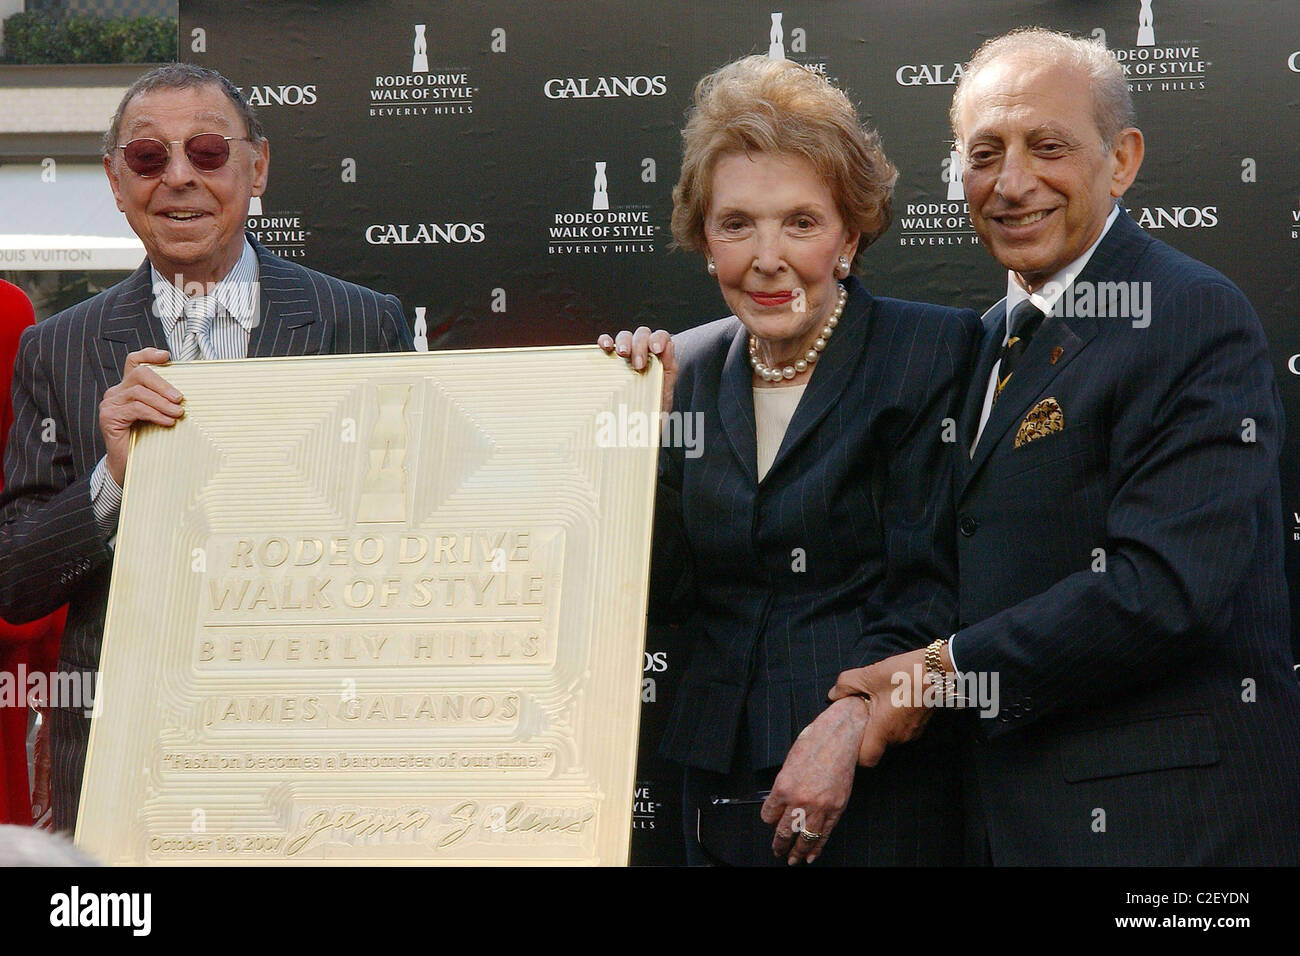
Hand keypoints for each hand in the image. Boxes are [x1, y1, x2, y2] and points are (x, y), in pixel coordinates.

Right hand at [98, 347, 183, 484]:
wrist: (127, 464)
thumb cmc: (145, 439)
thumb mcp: (158, 415)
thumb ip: (165, 401)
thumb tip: (186, 395)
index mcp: (128, 387)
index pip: (135, 362)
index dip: (149, 354)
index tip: (167, 356)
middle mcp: (116, 392)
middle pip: (140, 374)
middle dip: (163, 384)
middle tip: (180, 399)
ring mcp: (110, 404)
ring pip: (139, 392)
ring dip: (162, 403)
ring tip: (177, 413)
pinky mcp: (110, 417)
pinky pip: (136, 409)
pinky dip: (155, 414)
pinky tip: (167, 422)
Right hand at [596, 326, 675, 413]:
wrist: (635, 430)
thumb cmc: (653, 410)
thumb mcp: (665, 393)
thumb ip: (669, 370)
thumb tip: (670, 346)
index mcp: (660, 358)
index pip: (661, 337)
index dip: (659, 339)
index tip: (656, 350)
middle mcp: (643, 352)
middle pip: (642, 335)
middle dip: (640, 345)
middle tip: (638, 364)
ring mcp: (626, 355)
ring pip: (625, 336)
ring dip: (624, 342)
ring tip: (622, 354)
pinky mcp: (610, 360)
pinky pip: (606, 344)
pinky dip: (605, 341)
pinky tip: (606, 347)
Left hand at [760, 696, 867, 864]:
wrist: (840, 737)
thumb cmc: (814, 742)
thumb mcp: (789, 763)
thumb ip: (784, 785)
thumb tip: (780, 801)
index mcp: (783, 786)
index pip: (769, 814)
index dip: (768, 821)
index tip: (770, 823)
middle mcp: (799, 800)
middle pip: (784, 831)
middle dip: (779, 845)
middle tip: (777, 851)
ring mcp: (818, 806)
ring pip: (804, 838)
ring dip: (797, 852)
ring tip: (792, 860)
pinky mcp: (836, 808)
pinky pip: (823, 834)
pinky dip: (816, 848)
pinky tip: (811, 855)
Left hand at [830, 648, 935, 766]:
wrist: (939, 670)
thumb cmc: (904, 674)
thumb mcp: (869, 675)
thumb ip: (845, 685)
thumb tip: (833, 694)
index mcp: (883, 730)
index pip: (866, 759)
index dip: (855, 752)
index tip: (849, 735)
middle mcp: (899, 737)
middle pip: (876, 745)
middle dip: (866, 731)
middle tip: (859, 710)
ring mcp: (912, 732)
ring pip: (888, 736)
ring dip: (879, 723)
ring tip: (875, 702)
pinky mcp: (920, 725)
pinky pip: (900, 728)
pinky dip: (892, 719)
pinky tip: (891, 700)